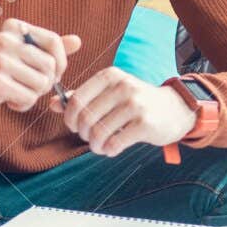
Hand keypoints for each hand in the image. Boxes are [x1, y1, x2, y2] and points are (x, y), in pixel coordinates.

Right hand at [0, 19, 81, 121]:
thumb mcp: (15, 53)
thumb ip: (44, 47)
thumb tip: (78, 40)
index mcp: (13, 28)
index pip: (53, 41)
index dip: (60, 62)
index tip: (52, 75)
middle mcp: (5, 40)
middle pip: (50, 66)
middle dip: (45, 83)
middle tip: (27, 88)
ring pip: (42, 84)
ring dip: (32, 95)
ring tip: (14, 93)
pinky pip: (29, 98)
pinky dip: (22, 105)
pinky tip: (7, 102)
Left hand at [51, 68, 196, 155]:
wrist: (175, 108)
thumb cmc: (137, 102)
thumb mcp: (110, 92)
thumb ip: (82, 97)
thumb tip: (51, 104)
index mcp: (110, 75)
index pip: (75, 100)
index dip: (70, 119)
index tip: (76, 127)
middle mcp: (122, 86)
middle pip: (85, 118)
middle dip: (84, 134)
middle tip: (91, 138)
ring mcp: (135, 104)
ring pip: (98, 133)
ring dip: (96, 145)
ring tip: (101, 146)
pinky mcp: (145, 123)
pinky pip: (114, 143)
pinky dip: (109, 150)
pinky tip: (113, 148)